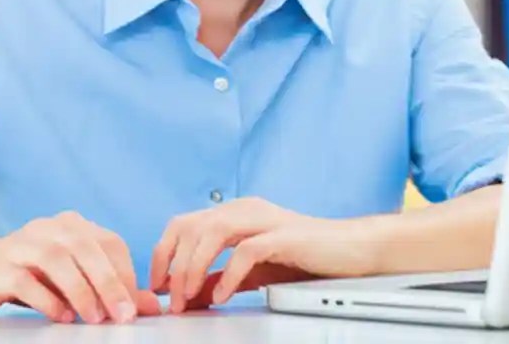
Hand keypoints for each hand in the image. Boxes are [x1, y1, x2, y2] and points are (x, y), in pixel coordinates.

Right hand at [0, 210, 161, 323]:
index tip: (134, 306)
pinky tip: (61, 316)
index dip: (125, 274)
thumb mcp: (71, 281)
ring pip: (58, 259)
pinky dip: (47, 299)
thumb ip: (110, 290)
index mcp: (71, 225)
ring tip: (94, 318)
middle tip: (123, 315)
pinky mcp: (0, 267)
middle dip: (110, 283)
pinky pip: (26, 280)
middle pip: (88, 248)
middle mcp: (49, 227)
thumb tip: (153, 307)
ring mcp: (22, 244)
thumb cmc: (27, 275)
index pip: (110, 243)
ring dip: (81, 291)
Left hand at [149, 197, 381, 312]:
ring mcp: (265, 219)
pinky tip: (223, 296)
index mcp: (234, 213)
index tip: (157, 286)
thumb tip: (188, 295)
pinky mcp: (285, 235)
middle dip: (173, 264)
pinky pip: (247, 250)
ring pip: (213, 231)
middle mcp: (245, 209)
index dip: (163, 254)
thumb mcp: (251, 272)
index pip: (183, 224)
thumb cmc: (306, 258)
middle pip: (191, 226)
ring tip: (189, 297)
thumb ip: (219, 279)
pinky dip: (228, 274)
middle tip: (172, 299)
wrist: (351, 252)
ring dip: (194, 267)